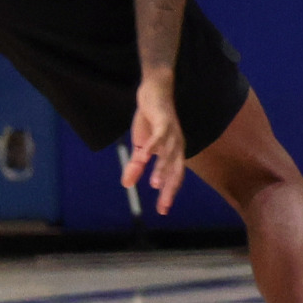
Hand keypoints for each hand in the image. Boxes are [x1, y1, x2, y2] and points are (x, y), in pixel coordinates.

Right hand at [123, 80, 186, 213]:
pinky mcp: (163, 121)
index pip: (173, 177)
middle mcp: (177, 145)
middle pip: (176, 170)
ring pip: (168, 154)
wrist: (154, 92)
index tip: (162, 211)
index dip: (169, 193)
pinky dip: (154, 146)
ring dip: (162, 169)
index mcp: (173, 153)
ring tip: (155, 184)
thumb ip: (137, 165)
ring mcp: (171, 133)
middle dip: (171, 188)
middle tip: (164, 206)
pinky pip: (159, 135)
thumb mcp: (141, 145)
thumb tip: (126, 184)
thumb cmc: (150, 121)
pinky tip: (147, 155)